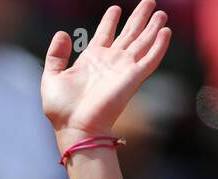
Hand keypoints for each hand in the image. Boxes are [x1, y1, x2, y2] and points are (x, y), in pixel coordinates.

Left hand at [41, 1, 171, 136]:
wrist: (76, 126)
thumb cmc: (62, 108)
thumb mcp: (51, 78)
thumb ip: (55, 55)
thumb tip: (62, 33)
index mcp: (91, 60)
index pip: (104, 33)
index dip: (110, 20)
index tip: (115, 9)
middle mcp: (110, 61)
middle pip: (129, 33)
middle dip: (138, 17)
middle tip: (149, 1)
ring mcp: (123, 68)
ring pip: (143, 41)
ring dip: (152, 26)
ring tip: (161, 13)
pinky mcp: (134, 77)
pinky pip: (151, 58)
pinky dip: (159, 45)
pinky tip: (165, 31)